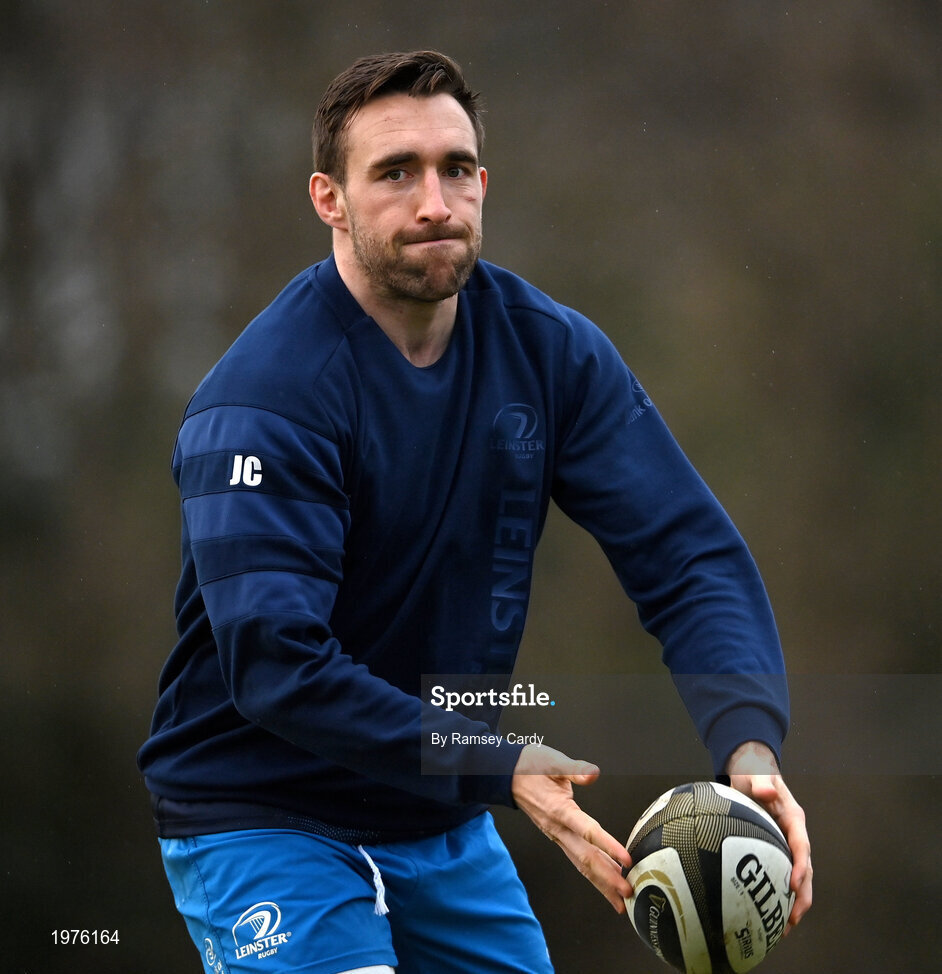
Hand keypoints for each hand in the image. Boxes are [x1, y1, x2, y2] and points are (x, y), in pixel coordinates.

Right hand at [512, 743, 631, 912]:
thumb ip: (575, 769)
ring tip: (620, 900)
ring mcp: (556, 835)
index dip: (608, 846)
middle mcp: (557, 828)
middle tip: (628, 892)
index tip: (626, 859)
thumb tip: (592, 774)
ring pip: (581, 864)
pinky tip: (605, 882)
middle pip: (585, 858)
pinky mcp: (558, 837)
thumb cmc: (531, 767)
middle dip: (608, 878)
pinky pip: (577, 860)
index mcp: (559, 809)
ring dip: (601, 883)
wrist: (508, 775)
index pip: (587, 831)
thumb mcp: (553, 762)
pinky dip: (592, 875)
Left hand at [725, 741, 812, 934]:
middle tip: (792, 920)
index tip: (794, 885)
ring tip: (785, 927)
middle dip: (802, 896)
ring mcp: (786, 843)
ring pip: (797, 877)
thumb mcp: (757, 773)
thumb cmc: (753, 771)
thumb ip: (761, 782)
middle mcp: (794, 834)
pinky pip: (780, 873)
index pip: (801, 845)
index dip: (800, 866)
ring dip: (794, 902)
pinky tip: (768, 912)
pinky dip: (779, 893)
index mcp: (793, 817)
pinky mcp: (776, 848)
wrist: (750, 769)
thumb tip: (767, 792)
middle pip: (805, 869)